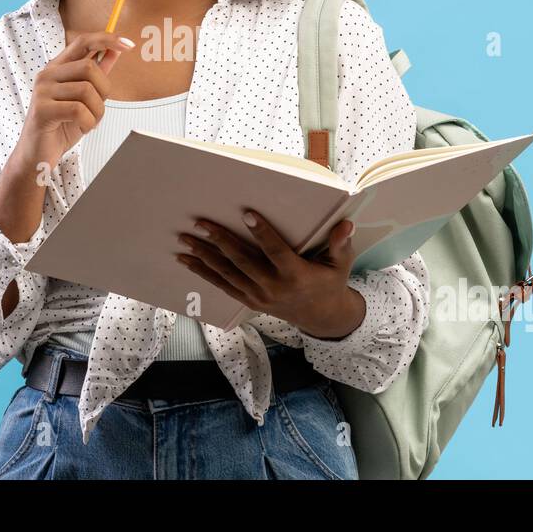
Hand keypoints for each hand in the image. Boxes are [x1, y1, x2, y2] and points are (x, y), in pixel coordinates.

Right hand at [19, 30, 133, 166]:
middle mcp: (47, 75)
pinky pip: (79, 110)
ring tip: (88, 122)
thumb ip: (97, 74)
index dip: (107, 39)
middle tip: (97, 109)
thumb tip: (114, 51)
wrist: (36, 155)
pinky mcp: (42, 110)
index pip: (83, 41)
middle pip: (89, 67)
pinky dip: (88, 123)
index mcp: (57, 68)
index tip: (128, 44)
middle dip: (103, 90)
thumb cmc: (60, 126)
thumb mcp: (83, 98)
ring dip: (97, 111)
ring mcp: (42, 91)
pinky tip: (82, 128)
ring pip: (86, 90)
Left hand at [175, 210, 365, 339]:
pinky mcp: (248, 300)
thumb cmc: (330, 282)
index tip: (246, 214)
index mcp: (296, 275)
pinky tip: (187, 260)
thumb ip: (340, 244)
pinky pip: (222, 285)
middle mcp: (273, 287)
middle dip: (220, 241)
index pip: (275, 251)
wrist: (321, 317)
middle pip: (243, 261)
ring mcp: (258, 296)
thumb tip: (347, 224)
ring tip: (185, 240)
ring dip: (204, 256)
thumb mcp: (340, 265)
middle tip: (201, 223)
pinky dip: (203, 272)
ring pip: (227, 273)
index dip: (262, 233)